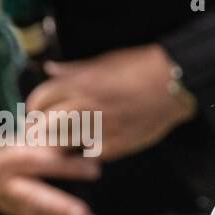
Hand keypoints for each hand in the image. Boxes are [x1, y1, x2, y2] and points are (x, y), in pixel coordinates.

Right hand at [0, 145, 100, 214]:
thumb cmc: (21, 144)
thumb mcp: (33, 136)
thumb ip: (56, 139)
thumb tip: (92, 137)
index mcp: (9, 160)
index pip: (36, 162)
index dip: (65, 167)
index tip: (97, 171)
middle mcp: (6, 185)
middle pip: (34, 199)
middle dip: (60, 209)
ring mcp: (9, 203)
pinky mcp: (17, 214)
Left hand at [27, 44, 197, 161]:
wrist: (179, 82)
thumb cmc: (145, 66)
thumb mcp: (107, 60)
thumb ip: (75, 68)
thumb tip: (50, 69)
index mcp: (80, 83)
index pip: (39, 100)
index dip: (36, 107)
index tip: (39, 112)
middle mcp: (85, 105)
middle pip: (44, 125)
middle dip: (42, 129)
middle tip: (48, 130)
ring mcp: (99, 127)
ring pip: (62, 143)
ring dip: (60, 142)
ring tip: (67, 140)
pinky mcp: (116, 144)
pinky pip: (89, 154)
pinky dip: (87, 152)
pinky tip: (92, 146)